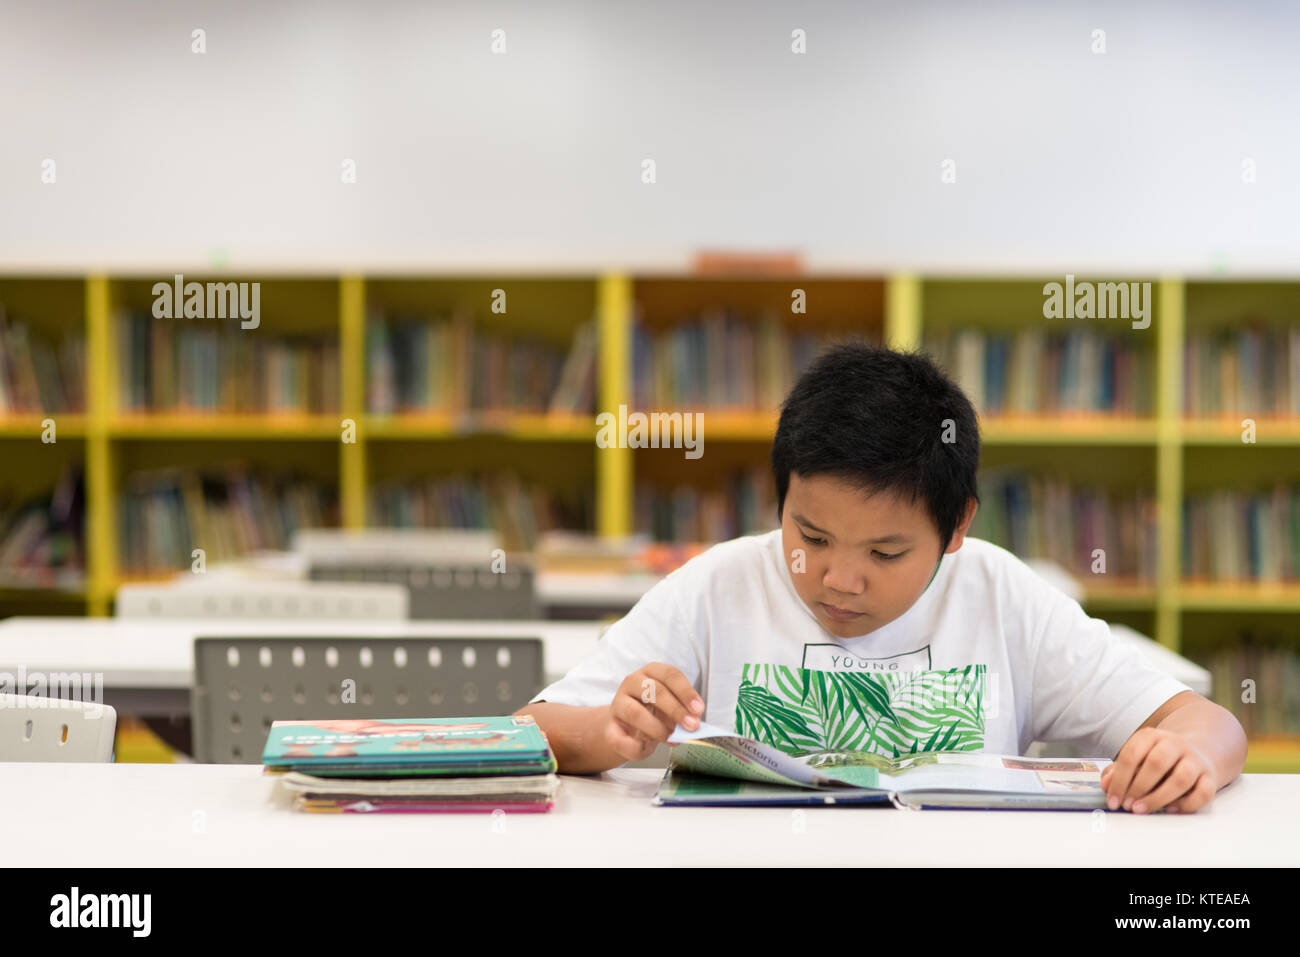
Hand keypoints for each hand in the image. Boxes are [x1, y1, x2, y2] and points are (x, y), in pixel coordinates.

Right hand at [602, 662, 704, 762]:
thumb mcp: (671, 708)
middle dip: (676, 710)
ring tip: (671, 739)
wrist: (626, 728)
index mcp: (651, 672)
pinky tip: (646, 748)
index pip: (670, 675)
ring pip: (636, 713)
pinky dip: (636, 747)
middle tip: (691, 726)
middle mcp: (632, 682)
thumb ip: (683, 712)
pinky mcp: (609, 726)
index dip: (686, 692)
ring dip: (657, 729)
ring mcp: (618, 703)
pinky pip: (621, 738)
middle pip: (655, 691)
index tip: (699, 709)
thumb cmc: (653, 713)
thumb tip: (694, 723)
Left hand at [1100, 727, 1217, 813]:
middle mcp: (1174, 744)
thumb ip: (1118, 771)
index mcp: (1151, 737)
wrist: (1195, 752)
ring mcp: (1194, 760)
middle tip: (1127, 806)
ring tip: (1142, 809)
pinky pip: (1203, 792)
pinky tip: (1169, 810)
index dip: (1120, 779)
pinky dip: (1186, 804)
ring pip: (1181, 778)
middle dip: (1139, 787)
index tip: (1113, 800)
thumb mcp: (1136, 758)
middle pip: (1156, 763)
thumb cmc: (1158, 760)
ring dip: (1158, 797)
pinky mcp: (1210, 777)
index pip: (1132, 755)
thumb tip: (1106, 785)